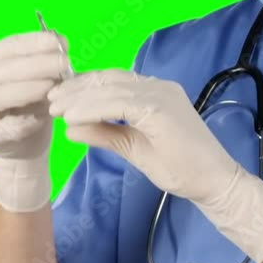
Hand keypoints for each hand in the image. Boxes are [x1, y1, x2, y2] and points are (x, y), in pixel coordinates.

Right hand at [0, 31, 68, 211]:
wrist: (26, 144)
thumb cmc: (32, 104)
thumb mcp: (41, 78)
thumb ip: (47, 61)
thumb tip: (62, 41)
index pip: (9, 46)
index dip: (34, 42)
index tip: (59, 41)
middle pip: (6, 69)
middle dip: (38, 64)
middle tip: (64, 63)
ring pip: (0, 95)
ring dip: (28, 90)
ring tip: (53, 87)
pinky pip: (3, 127)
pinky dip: (21, 123)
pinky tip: (39, 118)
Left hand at [46, 70, 262, 262]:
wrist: (213, 183)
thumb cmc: (181, 168)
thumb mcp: (134, 149)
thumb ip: (105, 134)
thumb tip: (70, 129)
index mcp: (155, 93)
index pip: (112, 81)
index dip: (83, 87)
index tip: (58, 100)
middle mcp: (158, 87)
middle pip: (108, 79)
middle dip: (75, 89)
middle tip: (49, 101)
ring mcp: (162, 95)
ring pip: (110, 89)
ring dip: (79, 98)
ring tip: (55, 109)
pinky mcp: (161, 109)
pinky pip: (119, 103)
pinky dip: (93, 109)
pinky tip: (73, 118)